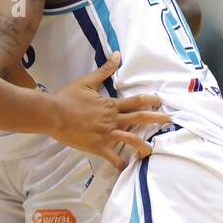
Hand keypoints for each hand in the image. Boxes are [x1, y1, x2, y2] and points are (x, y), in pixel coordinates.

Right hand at [49, 53, 170, 170]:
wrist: (52, 114)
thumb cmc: (67, 97)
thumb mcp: (86, 81)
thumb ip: (104, 70)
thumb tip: (117, 54)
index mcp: (110, 105)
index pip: (136, 101)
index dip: (150, 100)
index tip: (161, 101)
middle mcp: (112, 119)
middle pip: (140, 119)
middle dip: (157, 119)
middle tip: (169, 120)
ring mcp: (106, 134)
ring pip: (131, 140)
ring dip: (143, 146)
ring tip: (151, 151)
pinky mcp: (98, 146)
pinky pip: (112, 157)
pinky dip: (119, 163)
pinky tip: (124, 168)